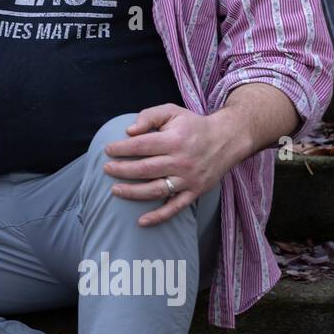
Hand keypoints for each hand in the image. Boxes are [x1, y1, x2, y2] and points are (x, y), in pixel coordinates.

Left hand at [101, 103, 240, 226]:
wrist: (227, 139)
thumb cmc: (193, 125)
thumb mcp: (172, 112)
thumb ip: (149, 116)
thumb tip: (129, 131)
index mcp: (174, 140)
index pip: (142, 145)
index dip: (122, 149)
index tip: (108, 150)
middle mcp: (181, 161)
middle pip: (145, 169)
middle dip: (122, 170)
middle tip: (106, 169)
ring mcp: (189, 179)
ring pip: (157, 190)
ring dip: (133, 193)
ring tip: (115, 190)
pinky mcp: (195, 191)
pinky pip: (176, 207)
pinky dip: (159, 216)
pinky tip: (141, 221)